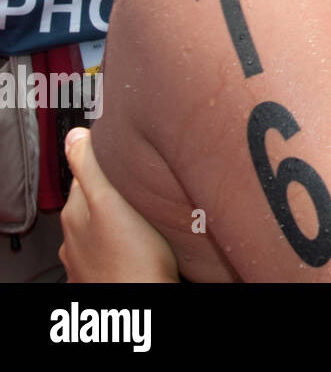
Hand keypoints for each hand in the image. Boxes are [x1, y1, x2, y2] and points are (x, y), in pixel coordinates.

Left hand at [59, 128, 178, 282]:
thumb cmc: (133, 259)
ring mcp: (87, 260)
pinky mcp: (103, 276)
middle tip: (142, 181)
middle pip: (93, 201)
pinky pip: (111, 249)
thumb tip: (74, 135)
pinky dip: (122, 242)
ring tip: (144, 210)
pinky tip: (140, 241)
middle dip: (115, 189)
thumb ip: (90, 168)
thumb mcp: (109, 203)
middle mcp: (75, 238)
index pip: (85, 172)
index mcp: (75, 213)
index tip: (128, 153)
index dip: (107, 159)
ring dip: (119, 217)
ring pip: (102, 227)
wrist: (139, 305)